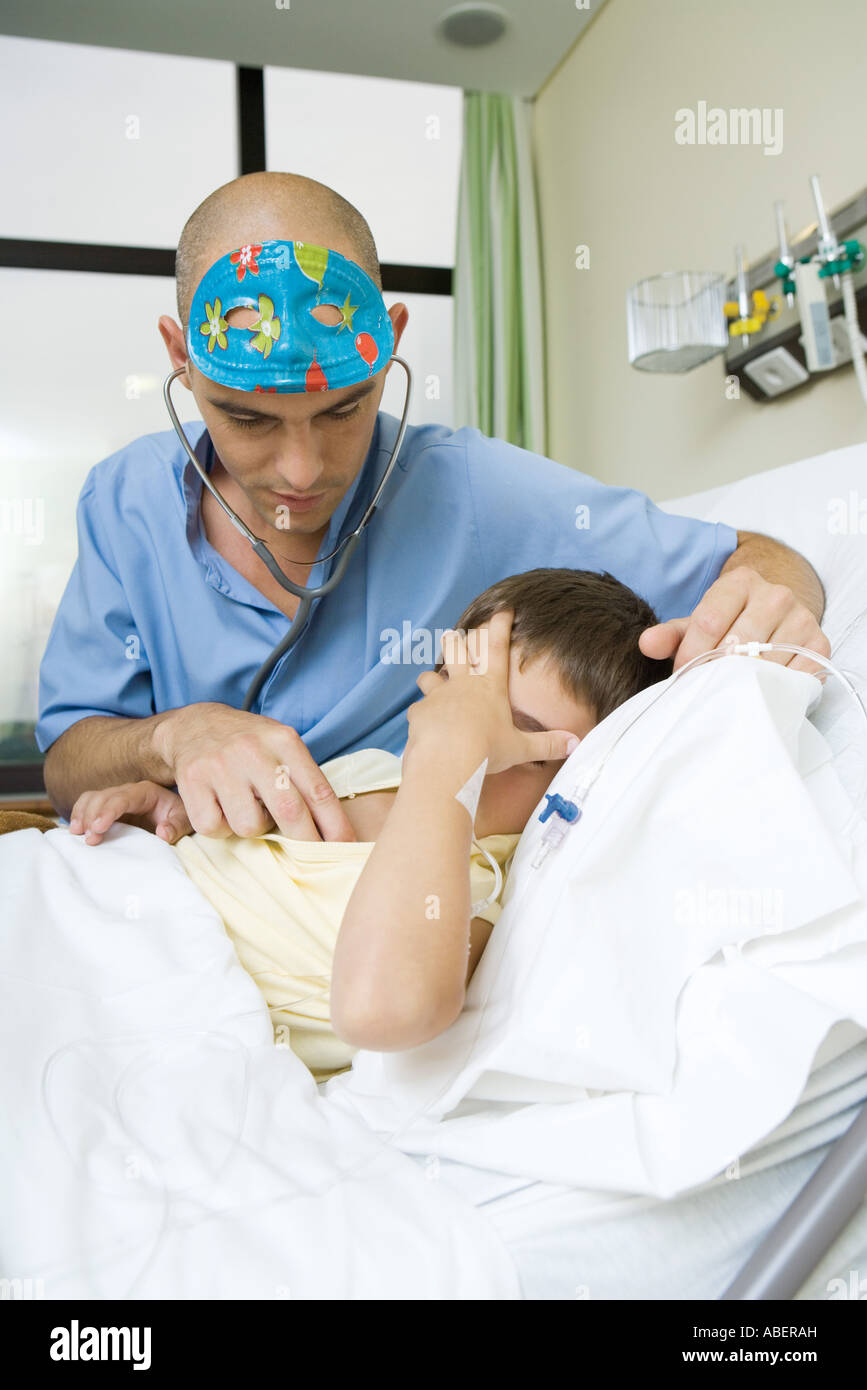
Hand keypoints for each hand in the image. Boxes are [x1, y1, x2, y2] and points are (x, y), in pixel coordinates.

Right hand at [69, 781, 191, 845]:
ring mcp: (115, 799)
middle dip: (91, 815)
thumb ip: (176, 826)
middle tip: (88, 838)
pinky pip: (88, 805)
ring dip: (81, 814)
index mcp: (145, 792)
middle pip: (102, 797)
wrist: (175, 815)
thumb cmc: (179, 816)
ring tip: (76, 834)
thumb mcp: (184, 820)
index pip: (123, 798)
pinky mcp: (107, 808)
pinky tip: (74, 830)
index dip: (108, 811)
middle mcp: (127, 792)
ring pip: (91, 798)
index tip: (99, 828)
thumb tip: (162, 833)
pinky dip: (79, 815)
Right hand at [151, 702, 356, 840]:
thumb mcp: (281, 748)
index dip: (335, 825)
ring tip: (248, 808)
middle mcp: (253, 751)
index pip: (318, 790)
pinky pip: (215, 827)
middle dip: (306, 842)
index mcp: (283, 741)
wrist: (195, 725)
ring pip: (249, 826)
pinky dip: (220, 827)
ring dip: (253, 828)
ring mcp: (221, 766)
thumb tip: (333, 831)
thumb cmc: (250, 745)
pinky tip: (221, 807)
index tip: (347, 849)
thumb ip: (304, 780)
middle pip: (289, 812)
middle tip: (312, 859)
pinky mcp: (193, 782)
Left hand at [409, 609, 578, 775]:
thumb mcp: (521, 748)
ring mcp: (438, 695)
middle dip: (454, 641)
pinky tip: (424, 723)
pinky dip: (421, 714)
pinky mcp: (419, 711)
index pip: (498, 647)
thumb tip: (576, 744)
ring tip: (432, 681)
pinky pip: (417, 708)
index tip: (503, 608)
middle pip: (455, 650)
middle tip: (451, 636)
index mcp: (490, 686)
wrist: (448, 761)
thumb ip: (547, 745)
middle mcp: (463, 684)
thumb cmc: (487, 751)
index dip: (500, 624)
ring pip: (429, 675)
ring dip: (431, 677)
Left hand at [638, 566, 830, 676]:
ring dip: (743, 682)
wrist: (776, 613)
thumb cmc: (732, 621)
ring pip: (765, 661)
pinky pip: (794, 673)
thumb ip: (671, 633)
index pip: (709, 621)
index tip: (682, 673)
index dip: (691, 653)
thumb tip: (647, 644)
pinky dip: (774, 686)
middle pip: (738, 642)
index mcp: (741, 581)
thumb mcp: (700, 621)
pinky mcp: (819, 643)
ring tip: (728, 691)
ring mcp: (801, 618)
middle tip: (704, 687)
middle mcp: (775, 594)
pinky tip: (759, 689)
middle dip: (715, 670)